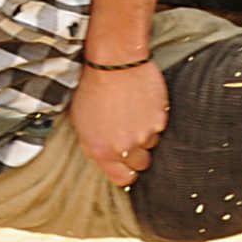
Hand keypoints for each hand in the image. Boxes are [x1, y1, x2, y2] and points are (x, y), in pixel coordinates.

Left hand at [69, 60, 168, 187]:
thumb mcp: (81, 123)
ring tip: (135, 113)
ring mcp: (145, 135)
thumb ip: (95, 147)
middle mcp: (125, 148)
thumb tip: (107, 159)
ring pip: (152, 144)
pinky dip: (154, 118)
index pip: (123, 179)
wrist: (114, 62)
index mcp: (102, 152)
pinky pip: (161, 126)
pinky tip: (143, 103)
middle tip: (131, 134)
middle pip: (141, 164)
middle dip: (137, 152)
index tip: (126, 164)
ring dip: (146, 134)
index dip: (126, 172)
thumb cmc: (93, 89)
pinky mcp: (160, 119)